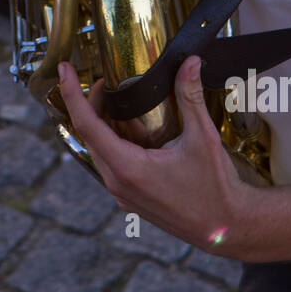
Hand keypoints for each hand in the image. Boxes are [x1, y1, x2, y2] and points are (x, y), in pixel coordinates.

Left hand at [58, 55, 253, 256]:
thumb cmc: (215, 189)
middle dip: (93, 104)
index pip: (87, 124)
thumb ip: (190, 96)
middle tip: (105, 81)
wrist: (227, 229)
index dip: (72, 94)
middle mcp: (118, 183)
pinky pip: (112, 164)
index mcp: (128, 168)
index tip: (64, 70)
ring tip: (122, 101)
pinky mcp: (131, 198)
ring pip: (101, 150)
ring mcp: (122, 194)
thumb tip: (190, 63)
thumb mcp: (203, 138)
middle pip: (91, 135)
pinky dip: (117, 142)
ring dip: (106, 124)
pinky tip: (136, 130)